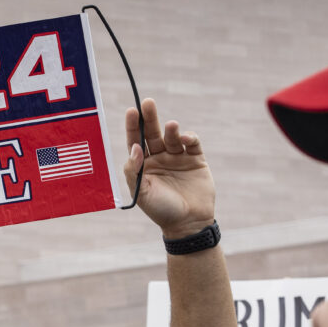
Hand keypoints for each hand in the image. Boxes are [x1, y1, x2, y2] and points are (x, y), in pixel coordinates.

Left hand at [123, 98, 214, 239]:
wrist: (188, 223)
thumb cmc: (161, 210)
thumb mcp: (141, 193)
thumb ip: (133, 170)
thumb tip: (134, 147)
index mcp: (143, 165)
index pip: (136, 141)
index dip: (133, 126)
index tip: (132, 111)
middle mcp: (159, 158)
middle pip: (153, 133)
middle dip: (150, 118)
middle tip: (147, 103)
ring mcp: (177, 157)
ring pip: (171, 136)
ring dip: (170, 130)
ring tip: (171, 126)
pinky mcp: (195, 159)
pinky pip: (191, 143)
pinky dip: (188, 137)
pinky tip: (184, 138)